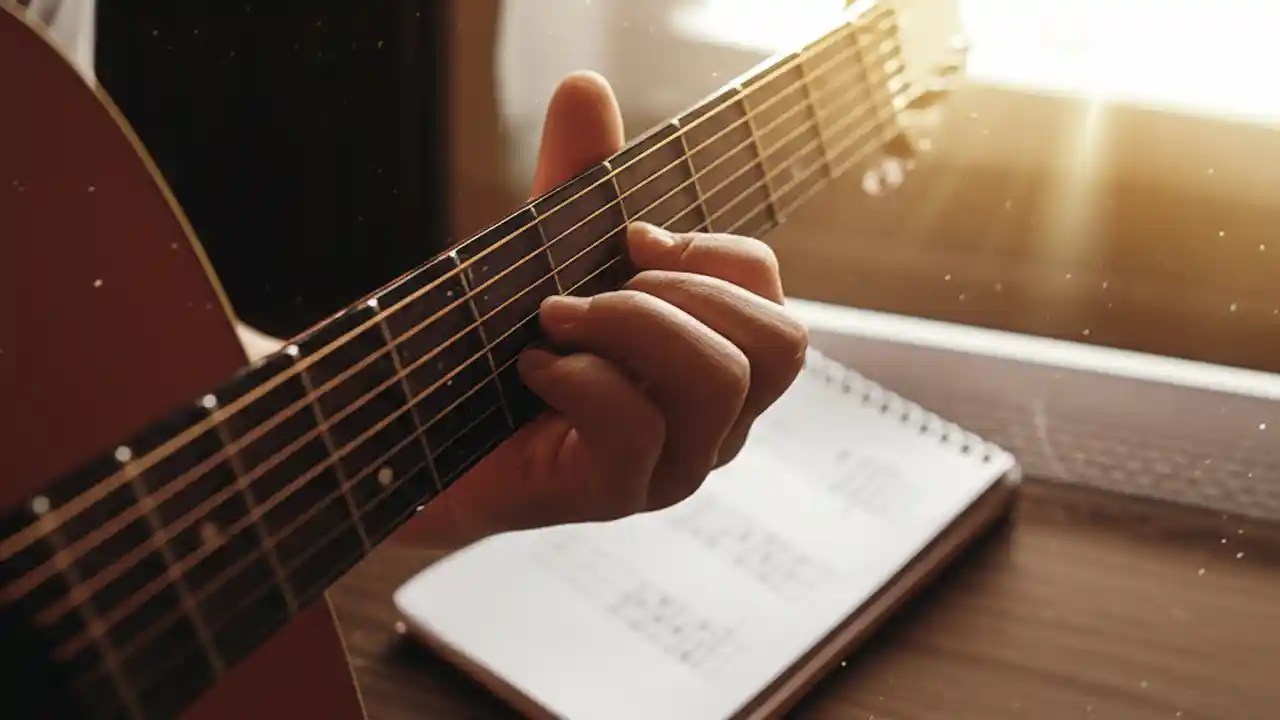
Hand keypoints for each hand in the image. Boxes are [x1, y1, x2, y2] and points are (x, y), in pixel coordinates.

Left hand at [395, 71, 807, 549]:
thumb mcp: (548, 256)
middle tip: (600, 285)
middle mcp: (714, 422)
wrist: (426, 440)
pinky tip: (529, 368)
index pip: (778, 307)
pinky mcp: (617, 497)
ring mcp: (673, 468)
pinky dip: (575, 376)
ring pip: (718, 382)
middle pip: (779, 345)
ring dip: (629, 324)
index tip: (632, 237)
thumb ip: (576, 182)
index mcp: (716, 363)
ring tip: (555, 318)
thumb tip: (587, 86)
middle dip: (682, 291)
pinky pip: (634, 426)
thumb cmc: (504, 353)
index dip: (715, 256)